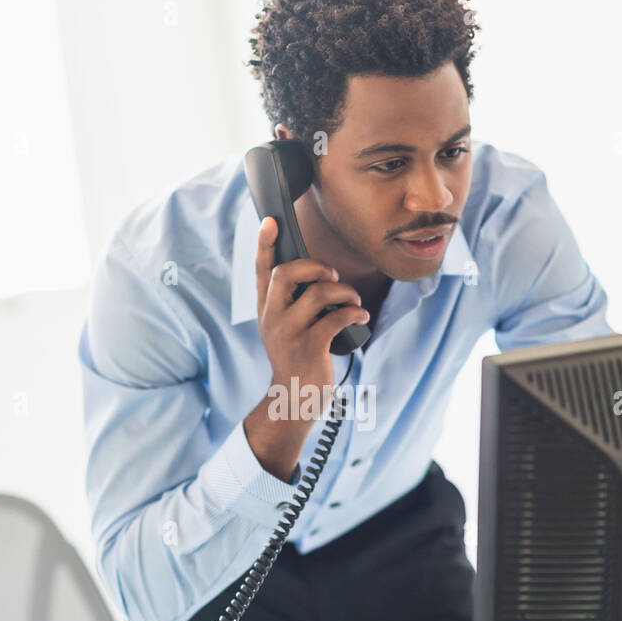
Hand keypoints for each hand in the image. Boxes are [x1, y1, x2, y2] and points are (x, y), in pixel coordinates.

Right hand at [243, 217, 368, 481]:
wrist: (294, 399)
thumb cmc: (297, 359)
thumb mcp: (285, 328)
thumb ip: (292, 302)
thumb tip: (318, 273)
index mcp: (266, 309)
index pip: (261, 270)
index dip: (265, 244)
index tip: (270, 221)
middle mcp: (273, 318)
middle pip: (287, 273)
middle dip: (316, 267)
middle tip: (332, 277)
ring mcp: (289, 333)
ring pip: (319, 293)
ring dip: (345, 293)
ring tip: (354, 303)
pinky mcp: (310, 347)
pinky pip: (337, 317)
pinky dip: (355, 313)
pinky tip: (361, 318)